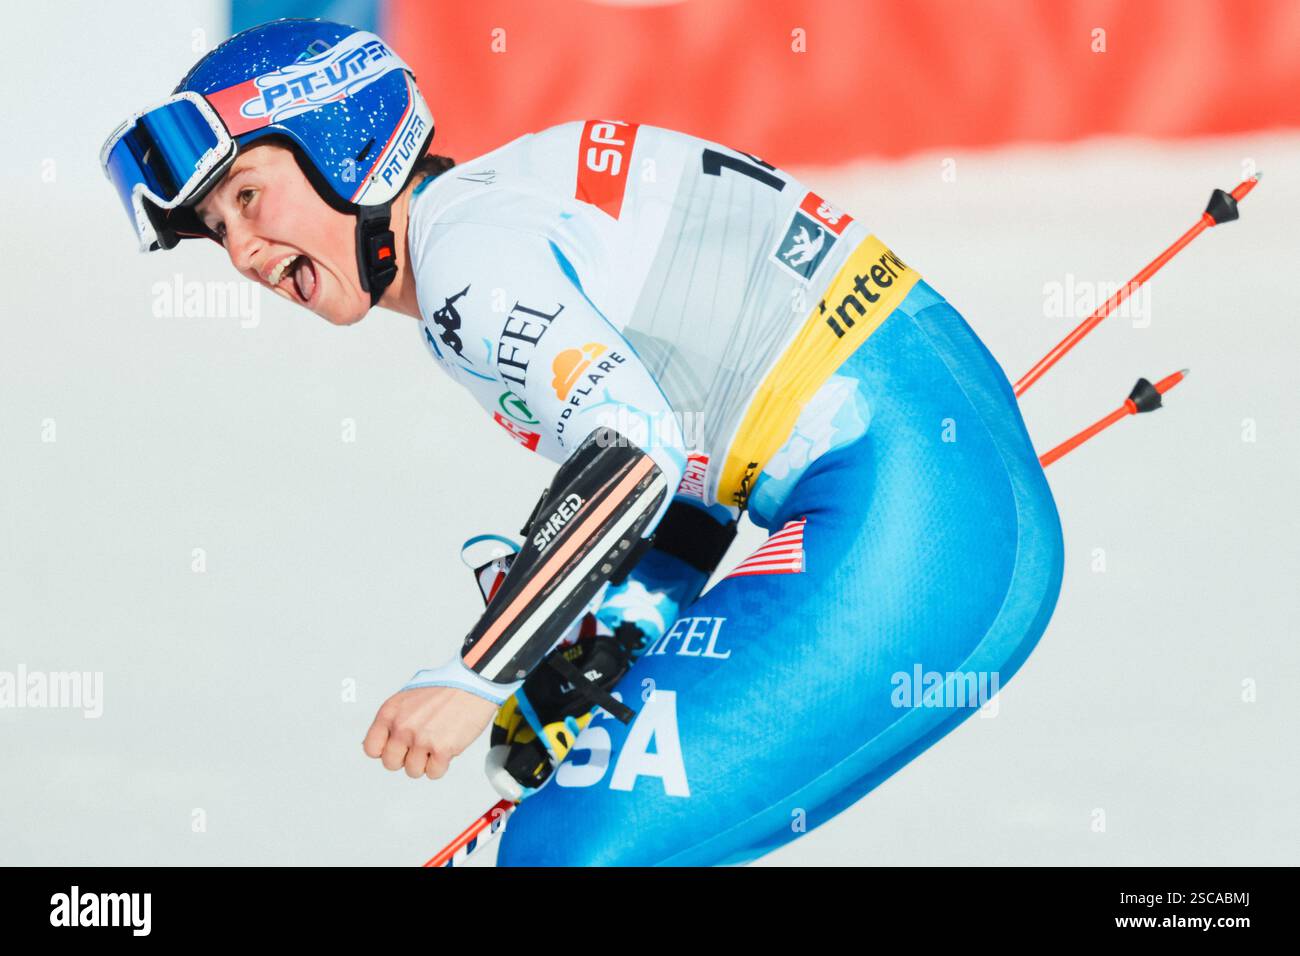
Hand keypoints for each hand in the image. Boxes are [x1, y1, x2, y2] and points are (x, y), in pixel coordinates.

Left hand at [363, 686, 499, 779]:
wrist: (473, 682)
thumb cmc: (446, 686)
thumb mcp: (410, 694)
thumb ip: (395, 717)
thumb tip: (383, 741)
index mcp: (390, 711)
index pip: (371, 747)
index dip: (385, 750)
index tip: (397, 747)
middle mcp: (402, 726)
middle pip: (390, 763)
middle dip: (405, 758)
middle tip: (420, 746)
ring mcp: (421, 739)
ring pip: (413, 771)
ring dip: (426, 762)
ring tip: (436, 744)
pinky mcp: (442, 749)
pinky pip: (434, 774)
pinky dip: (441, 765)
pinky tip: (447, 747)